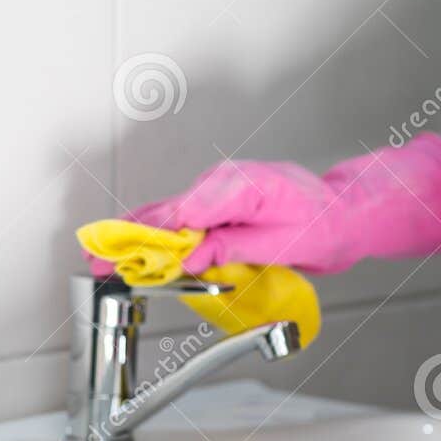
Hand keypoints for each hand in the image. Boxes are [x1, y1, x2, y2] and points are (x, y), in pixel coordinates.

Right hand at [82, 133, 440, 277]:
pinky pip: (181, 218)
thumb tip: (187, 258)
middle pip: (168, 211)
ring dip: (136, 237)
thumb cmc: (322, 225)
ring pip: (169, 214)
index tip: (131, 259)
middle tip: (98, 260)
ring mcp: (218, 189)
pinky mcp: (217, 202)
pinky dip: (156, 233)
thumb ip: (229, 247)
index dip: (154, 238)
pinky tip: (131, 248)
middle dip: (131, 237)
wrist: (343, 214)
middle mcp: (224, 180)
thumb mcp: (280, 244)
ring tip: (101, 258)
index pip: (186, 212)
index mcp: (240, 184)